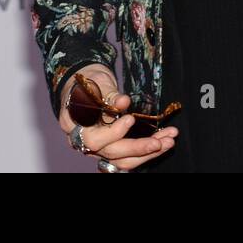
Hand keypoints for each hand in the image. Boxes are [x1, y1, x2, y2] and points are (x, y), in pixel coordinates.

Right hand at [58, 64, 177, 170]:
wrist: (87, 87)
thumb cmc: (89, 83)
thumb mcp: (98, 83)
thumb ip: (110, 95)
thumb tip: (123, 101)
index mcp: (73, 125)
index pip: (92, 138)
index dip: (113, 132)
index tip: (130, 119)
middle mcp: (84, 141)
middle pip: (110, 152)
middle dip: (137, 148)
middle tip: (159, 141)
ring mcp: (98, 148)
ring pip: (122, 159)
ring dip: (147, 152)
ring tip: (168, 141)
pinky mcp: (112, 149)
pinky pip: (128, 157)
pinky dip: (146, 151)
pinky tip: (163, 142)